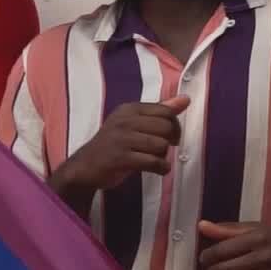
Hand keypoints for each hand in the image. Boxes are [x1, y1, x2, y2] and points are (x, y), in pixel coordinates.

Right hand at [51, 95, 190, 195]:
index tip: (172, 137)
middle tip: (162, 150)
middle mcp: (125, 121)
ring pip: (161, 145)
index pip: (165, 111)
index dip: (175, 125)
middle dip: (170, 142)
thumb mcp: (134, 123)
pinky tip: (158, 170)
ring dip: (163, 156)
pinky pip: (153, 162)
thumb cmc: (113, 144)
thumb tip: (185, 100)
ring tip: (155, 160)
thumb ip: (159, 111)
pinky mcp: (121, 158)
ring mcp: (122, 139)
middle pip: (165, 128)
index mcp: (130, 109)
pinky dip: (161, 168)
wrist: (85, 167)